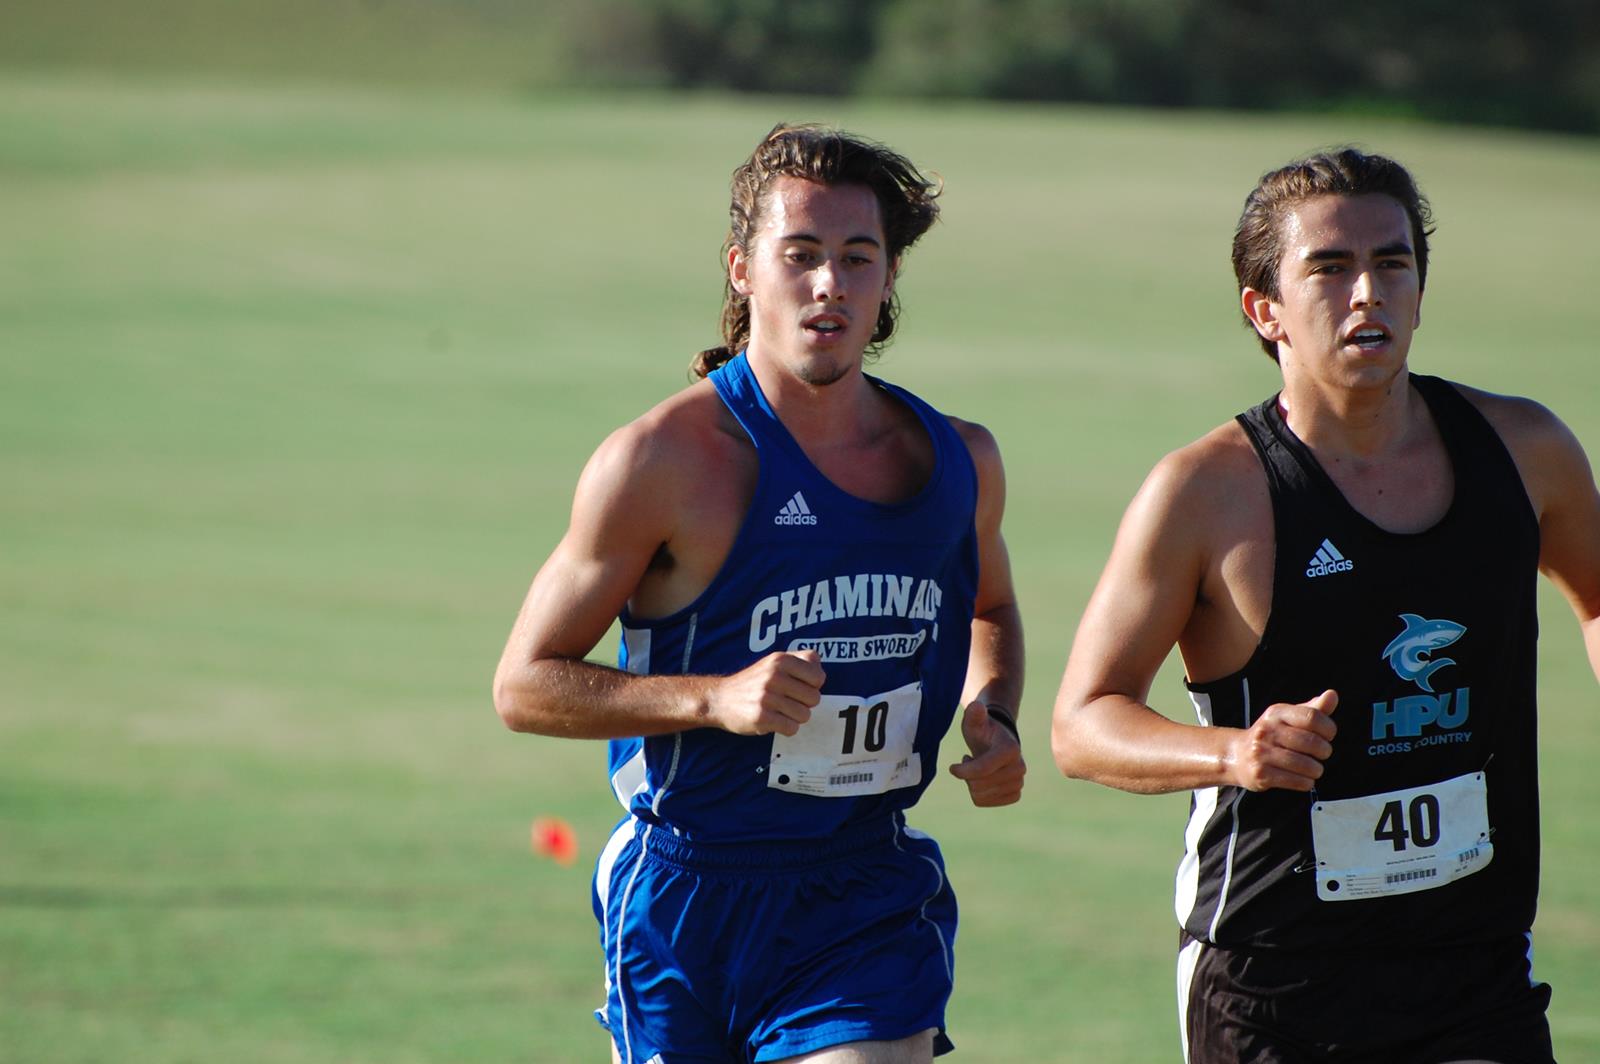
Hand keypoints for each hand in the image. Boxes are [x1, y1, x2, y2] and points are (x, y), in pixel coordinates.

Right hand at [705, 650, 824, 736]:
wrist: (719, 699)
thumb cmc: (753, 682)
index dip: (812, 686)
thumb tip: (819, 667)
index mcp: (780, 660)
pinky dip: (786, 728)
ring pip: (805, 715)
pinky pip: (791, 728)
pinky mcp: (761, 717)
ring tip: (779, 712)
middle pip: (814, 698)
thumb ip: (800, 659)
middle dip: (804, 704)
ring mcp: (767, 697)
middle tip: (787, 702)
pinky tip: (774, 721)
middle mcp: (774, 676)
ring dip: (794, 717)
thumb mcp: (774, 661)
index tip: (798, 688)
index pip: (818, 677)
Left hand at [948, 702, 1025, 806]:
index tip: (952, 767)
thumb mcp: (975, 720)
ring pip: (982, 796)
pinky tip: (982, 780)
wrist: (996, 742)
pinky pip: (987, 803)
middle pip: (980, 785)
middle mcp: (1019, 768)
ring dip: (972, 784)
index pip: (981, 770)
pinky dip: (979, 794)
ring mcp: (1019, 783)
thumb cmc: (982, 730)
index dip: (962, 771)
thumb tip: (976, 707)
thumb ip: (974, 714)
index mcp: (1011, 750)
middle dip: (968, 776)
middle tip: (970, 761)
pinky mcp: (1014, 795)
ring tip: (977, 768)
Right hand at [1226, 689, 1337, 791]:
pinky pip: (1296, 781)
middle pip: (1310, 742)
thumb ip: (1313, 709)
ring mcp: (1262, 753)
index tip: (1328, 735)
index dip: (1328, 728)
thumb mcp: (1288, 718)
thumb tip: (1332, 695)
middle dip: (1324, 751)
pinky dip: (1306, 782)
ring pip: (1305, 764)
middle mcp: (1267, 730)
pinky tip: (1304, 779)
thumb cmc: (1270, 736)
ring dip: (1316, 769)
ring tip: (1314, 769)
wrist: (1236, 756)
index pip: (1311, 717)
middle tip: (1322, 754)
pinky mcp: (1261, 774)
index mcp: (1276, 713)